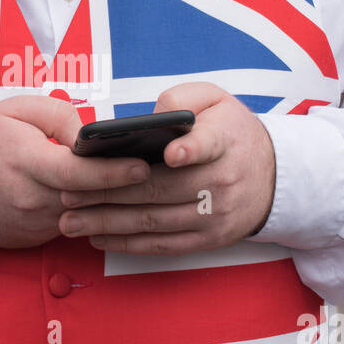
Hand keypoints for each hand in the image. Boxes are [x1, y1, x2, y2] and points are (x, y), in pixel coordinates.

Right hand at [0, 95, 150, 247]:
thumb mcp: (15, 110)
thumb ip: (59, 115)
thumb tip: (91, 136)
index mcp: (26, 162)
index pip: (79, 174)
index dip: (114, 172)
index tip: (142, 165)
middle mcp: (31, 199)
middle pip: (90, 199)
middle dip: (124, 188)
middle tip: (155, 175)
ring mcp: (33, 224)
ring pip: (84, 215)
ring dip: (109, 203)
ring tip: (136, 185)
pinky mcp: (34, 238)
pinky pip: (70, 225)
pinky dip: (88, 213)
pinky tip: (105, 198)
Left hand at [56, 83, 275, 253]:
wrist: (274, 176)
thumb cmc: (231, 132)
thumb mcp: (217, 99)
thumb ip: (182, 99)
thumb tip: (147, 120)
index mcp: (225, 140)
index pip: (209, 144)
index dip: (190, 149)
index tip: (170, 153)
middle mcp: (222, 181)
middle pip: (161, 190)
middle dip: (109, 193)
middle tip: (69, 192)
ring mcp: (215, 215)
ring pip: (154, 221)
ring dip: (108, 223)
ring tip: (70, 220)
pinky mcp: (208, 239)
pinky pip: (163, 245)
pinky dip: (128, 244)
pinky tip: (98, 237)